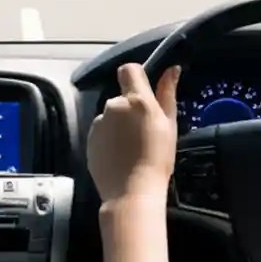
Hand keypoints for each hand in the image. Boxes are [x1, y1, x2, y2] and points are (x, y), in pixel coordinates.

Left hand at [88, 63, 179, 204]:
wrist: (132, 192)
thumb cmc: (157, 158)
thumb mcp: (169, 125)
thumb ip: (167, 93)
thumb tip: (171, 69)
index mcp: (135, 100)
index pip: (129, 69)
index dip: (136, 77)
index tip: (144, 92)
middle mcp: (112, 107)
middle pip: (120, 98)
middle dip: (130, 109)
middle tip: (143, 131)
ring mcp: (98, 124)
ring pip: (110, 117)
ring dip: (118, 125)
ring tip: (130, 148)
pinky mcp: (89, 141)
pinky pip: (101, 133)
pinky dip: (109, 140)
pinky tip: (119, 157)